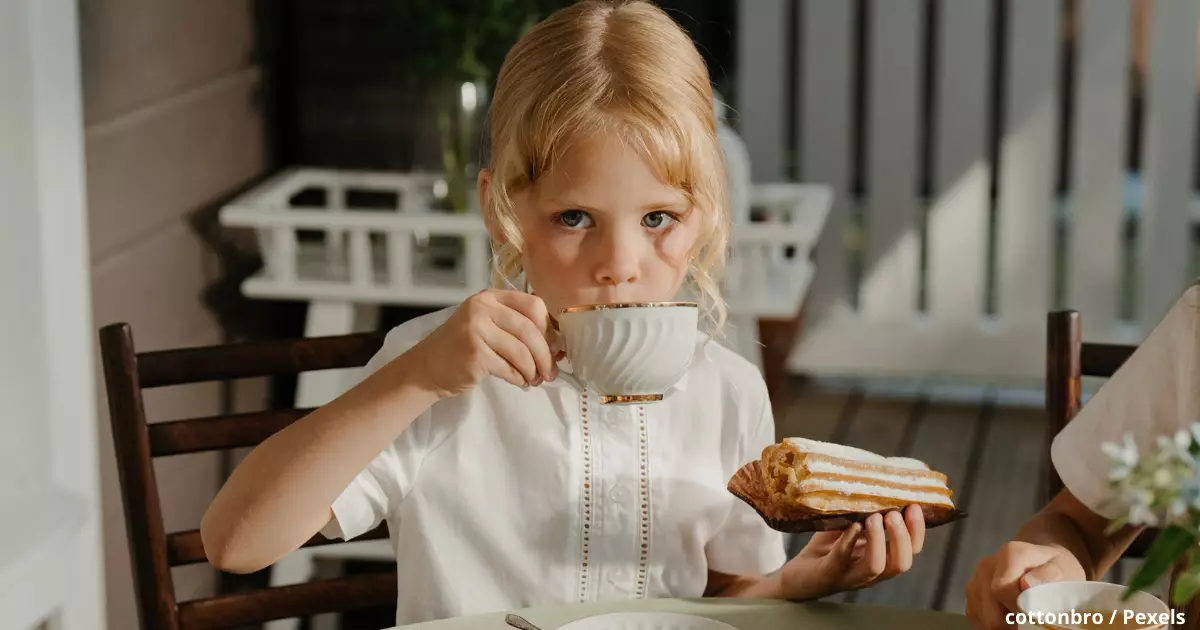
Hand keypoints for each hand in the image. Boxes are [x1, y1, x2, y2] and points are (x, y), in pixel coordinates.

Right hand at [403, 289, 562, 398]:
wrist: (426, 367)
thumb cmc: (462, 347)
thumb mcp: (488, 325)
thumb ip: (517, 327)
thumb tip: (558, 347)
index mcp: (490, 297)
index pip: (533, 305)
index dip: (549, 328)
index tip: (554, 346)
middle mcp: (482, 308)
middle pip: (530, 330)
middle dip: (545, 355)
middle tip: (551, 372)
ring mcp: (476, 330)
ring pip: (521, 352)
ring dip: (534, 370)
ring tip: (535, 380)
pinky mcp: (474, 354)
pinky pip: (509, 369)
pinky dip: (519, 379)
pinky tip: (519, 382)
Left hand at [779, 505, 925, 599]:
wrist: (798, 576)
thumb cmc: (827, 549)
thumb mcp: (849, 528)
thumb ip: (864, 515)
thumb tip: (878, 484)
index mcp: (882, 560)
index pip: (911, 551)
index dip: (917, 531)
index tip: (914, 506)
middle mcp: (871, 573)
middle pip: (901, 563)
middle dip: (902, 537)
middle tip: (894, 513)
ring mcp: (850, 576)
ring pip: (876, 567)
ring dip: (879, 541)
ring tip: (875, 518)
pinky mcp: (828, 573)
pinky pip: (841, 559)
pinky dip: (849, 541)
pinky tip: (853, 525)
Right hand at [965, 541, 1085, 628]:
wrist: (1041, 563)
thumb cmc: (1055, 569)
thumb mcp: (1063, 569)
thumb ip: (1050, 574)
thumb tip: (1026, 584)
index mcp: (1010, 554)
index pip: (1002, 589)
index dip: (1019, 608)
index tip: (1036, 615)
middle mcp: (987, 565)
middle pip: (990, 605)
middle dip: (1010, 621)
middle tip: (1028, 621)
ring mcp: (976, 579)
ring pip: (982, 613)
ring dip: (1002, 622)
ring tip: (1020, 617)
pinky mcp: (971, 594)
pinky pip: (977, 615)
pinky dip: (993, 621)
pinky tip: (1009, 617)